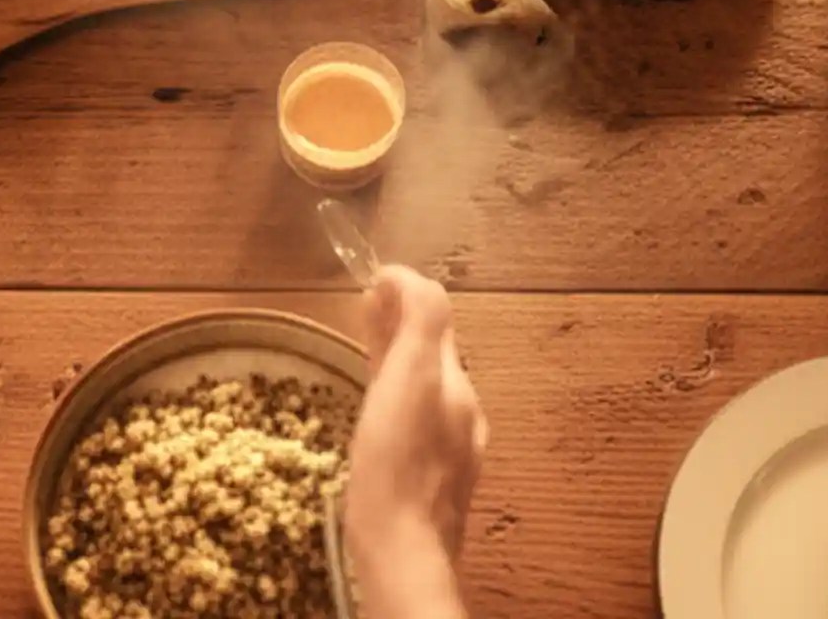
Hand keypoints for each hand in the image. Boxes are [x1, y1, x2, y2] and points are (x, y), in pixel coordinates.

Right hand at [345, 266, 486, 617]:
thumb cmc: (397, 462)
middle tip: (364, 312)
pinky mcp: (433, 483)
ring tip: (367, 356)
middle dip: (403, 326)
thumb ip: (418, 320)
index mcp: (457, 383)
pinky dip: (399, 402)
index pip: (437, 317)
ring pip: (427, 390)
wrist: (402, 551)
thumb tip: (402, 276)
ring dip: (400, 362)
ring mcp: (452, 451)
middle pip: (434, 353)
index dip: (404, 293)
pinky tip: (379, 418)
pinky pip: (419, 425)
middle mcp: (463, 413)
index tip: (368, 283)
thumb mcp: (411, 376)